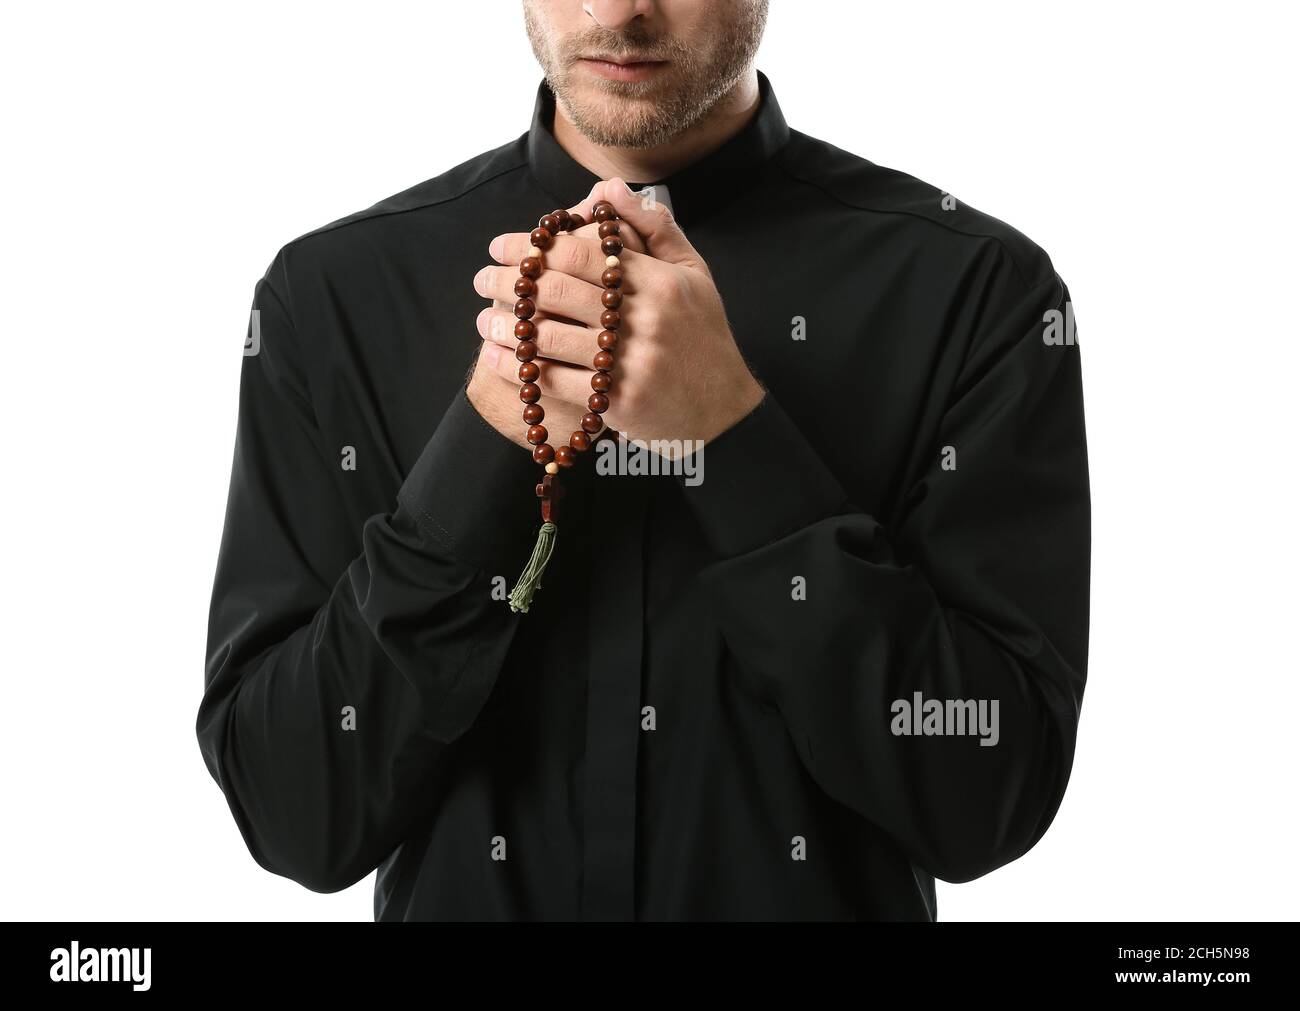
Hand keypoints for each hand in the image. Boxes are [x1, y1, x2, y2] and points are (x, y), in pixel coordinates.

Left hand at [470, 177, 764, 456]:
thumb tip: (609, 191)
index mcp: (659, 282)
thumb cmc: (703, 337)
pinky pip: (554, 380)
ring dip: (505, 327)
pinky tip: (495, 358)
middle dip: (509, 282)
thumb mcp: (693, 275)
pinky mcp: (617, 401)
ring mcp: (630, 362)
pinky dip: (516, 368)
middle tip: (482, 279)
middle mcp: (644, 319)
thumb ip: (654, 228)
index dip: (532, 246)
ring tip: (483, 319)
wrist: (723, 409)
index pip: (582, 253)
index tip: (500, 246)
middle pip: (558, 291)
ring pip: (549, 336)